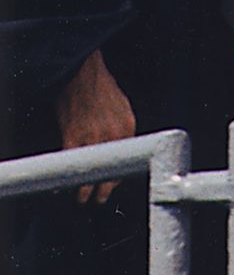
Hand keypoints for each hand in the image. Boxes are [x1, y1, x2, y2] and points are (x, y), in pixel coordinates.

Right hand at [55, 52, 135, 201]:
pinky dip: (66, 175)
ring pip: (90, 172)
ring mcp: (92, 137)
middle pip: (110, 172)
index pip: (126, 163)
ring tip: (82, 197)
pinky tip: (63, 185)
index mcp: (128, 130)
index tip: (111, 186)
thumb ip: (124, 132)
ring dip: (85, 189)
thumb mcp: (125, 111)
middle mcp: (113, 137)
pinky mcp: (72, 135)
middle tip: (98, 199)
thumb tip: (121, 150)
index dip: (117, 179)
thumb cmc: (103, 90)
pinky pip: (70, 162)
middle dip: (103, 190)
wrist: (83, 75)